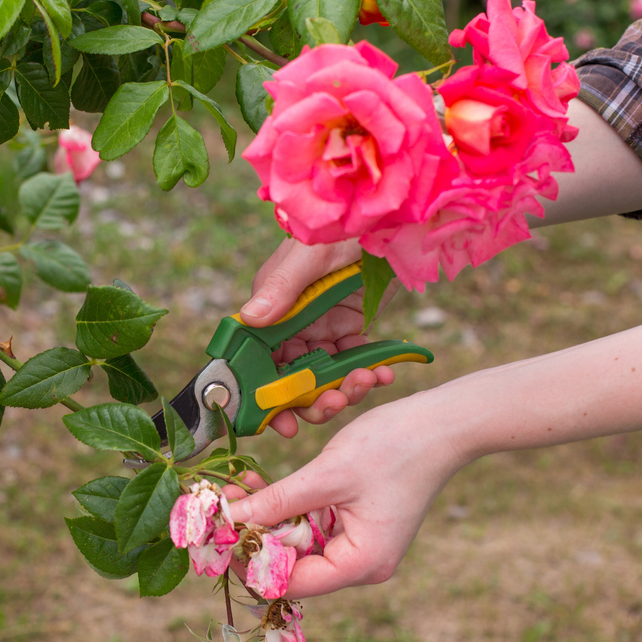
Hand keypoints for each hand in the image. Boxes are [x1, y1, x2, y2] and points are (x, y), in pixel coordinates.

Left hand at [225, 393, 467, 597]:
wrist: (443, 422)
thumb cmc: (394, 447)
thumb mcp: (326, 475)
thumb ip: (276, 502)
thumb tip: (229, 519)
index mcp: (360, 565)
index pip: (289, 583)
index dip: (250, 560)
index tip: (218, 531)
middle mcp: (361, 564)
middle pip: (291, 567)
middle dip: (254, 536)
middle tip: (222, 503)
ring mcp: (359, 545)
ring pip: (297, 544)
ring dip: (266, 519)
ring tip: (236, 489)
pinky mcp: (356, 524)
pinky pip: (311, 526)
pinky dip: (286, 509)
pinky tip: (261, 487)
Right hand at [240, 239, 399, 435]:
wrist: (392, 220)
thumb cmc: (344, 226)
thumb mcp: (312, 254)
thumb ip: (282, 287)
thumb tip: (249, 319)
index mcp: (272, 307)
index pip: (259, 360)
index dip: (266, 395)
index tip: (282, 422)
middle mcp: (292, 324)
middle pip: (291, 379)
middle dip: (311, 401)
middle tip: (334, 406)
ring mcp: (322, 329)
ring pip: (324, 379)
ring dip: (344, 389)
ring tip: (368, 381)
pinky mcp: (351, 331)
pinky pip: (354, 364)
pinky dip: (369, 374)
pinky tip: (385, 372)